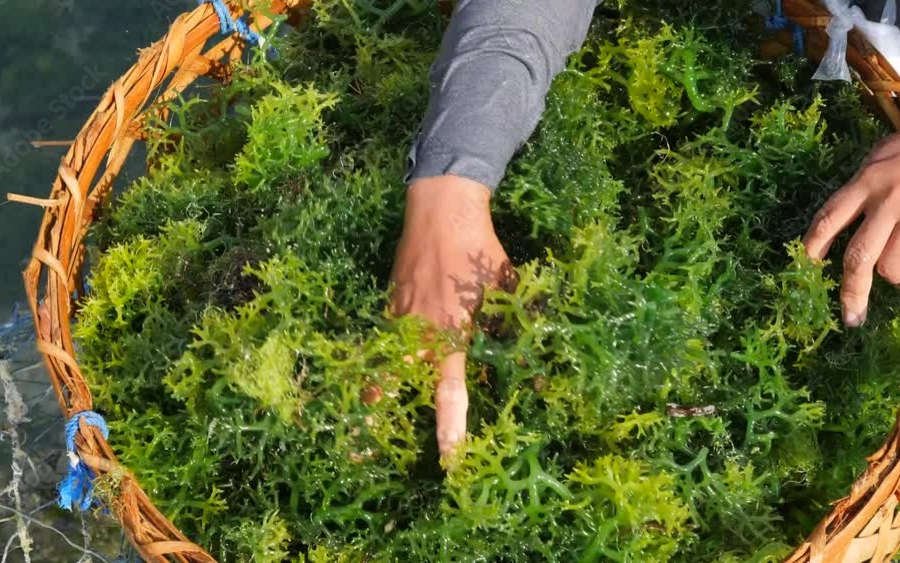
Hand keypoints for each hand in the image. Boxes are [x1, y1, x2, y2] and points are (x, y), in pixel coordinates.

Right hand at [389, 175, 513, 457]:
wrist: (440, 205)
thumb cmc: (479, 246)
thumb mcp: (506, 286)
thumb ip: (517, 326)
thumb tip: (537, 372)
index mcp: (451, 329)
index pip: (449, 391)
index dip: (450, 427)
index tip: (449, 459)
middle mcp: (419, 329)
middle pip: (395, 386)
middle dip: (381, 422)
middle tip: (368, 458)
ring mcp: (398, 316)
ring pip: (381, 366)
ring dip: (373, 398)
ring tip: (362, 430)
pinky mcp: (389, 302)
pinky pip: (382, 342)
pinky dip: (378, 364)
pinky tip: (373, 381)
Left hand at [804, 119, 899, 326]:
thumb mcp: (879, 159)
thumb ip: (860, 193)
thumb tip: (838, 236)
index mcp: (867, 181)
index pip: (828, 220)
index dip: (811, 249)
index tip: (805, 272)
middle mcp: (890, 200)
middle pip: (859, 257)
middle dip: (852, 293)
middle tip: (851, 318)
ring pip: (894, 269)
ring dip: (895, 276)